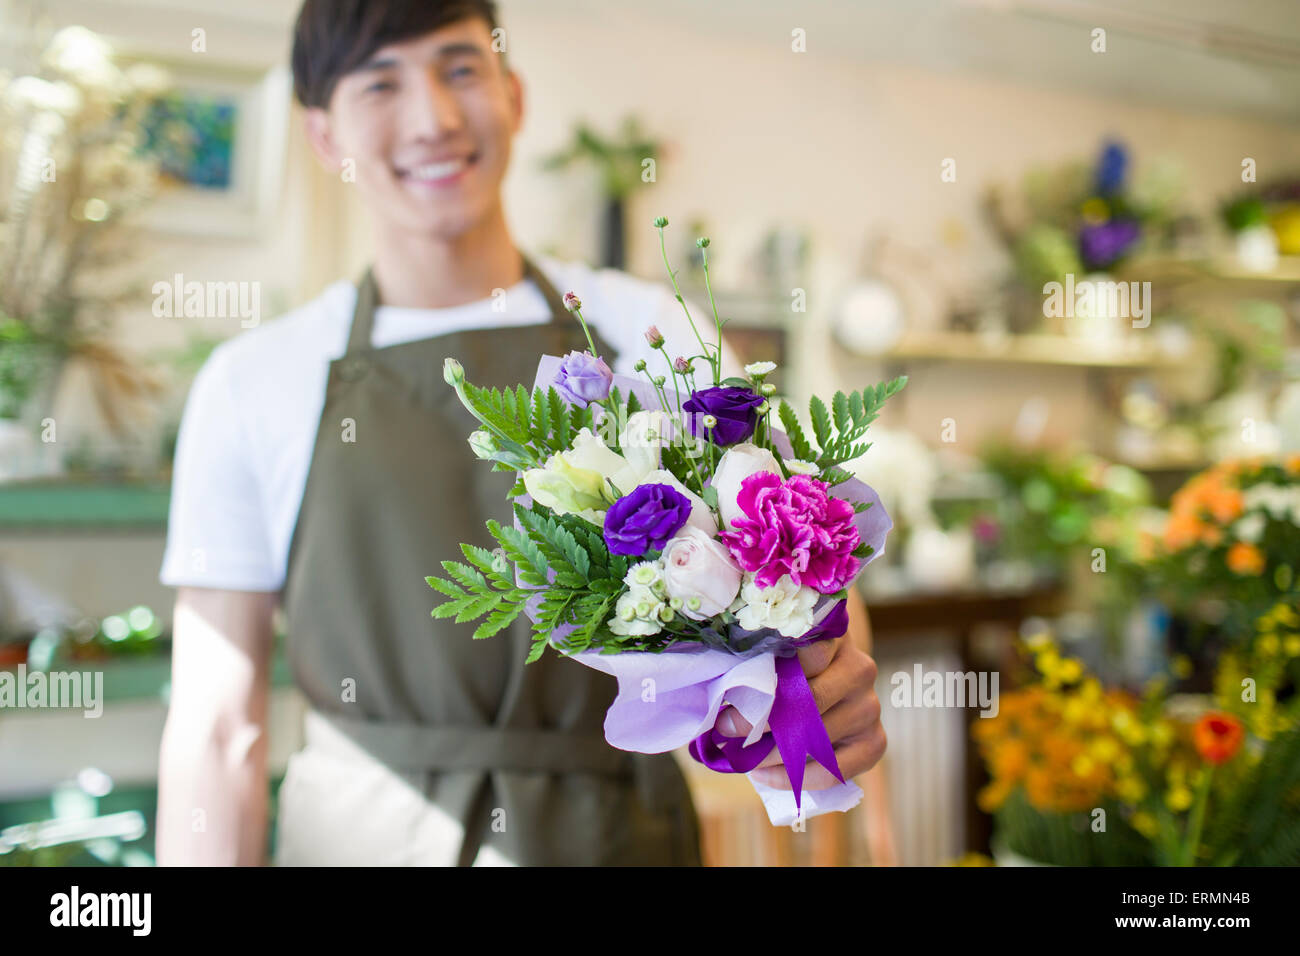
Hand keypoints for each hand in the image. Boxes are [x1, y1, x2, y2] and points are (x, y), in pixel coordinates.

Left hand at [713, 589, 885, 789]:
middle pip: (810, 700)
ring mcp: (870, 707)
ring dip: (774, 754)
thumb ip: (758, 663)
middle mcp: (860, 669)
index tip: (727, 703)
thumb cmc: (793, 662)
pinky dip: (796, 778)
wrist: (835, 676)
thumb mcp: (779, 650)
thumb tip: (721, 700)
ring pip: (819, 738)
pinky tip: (766, 776)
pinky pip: (834, 771)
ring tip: (742, 757)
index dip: (762, 684)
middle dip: (762, 723)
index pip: (802, 657)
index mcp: (835, 637)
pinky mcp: (875, 741)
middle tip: (726, 734)